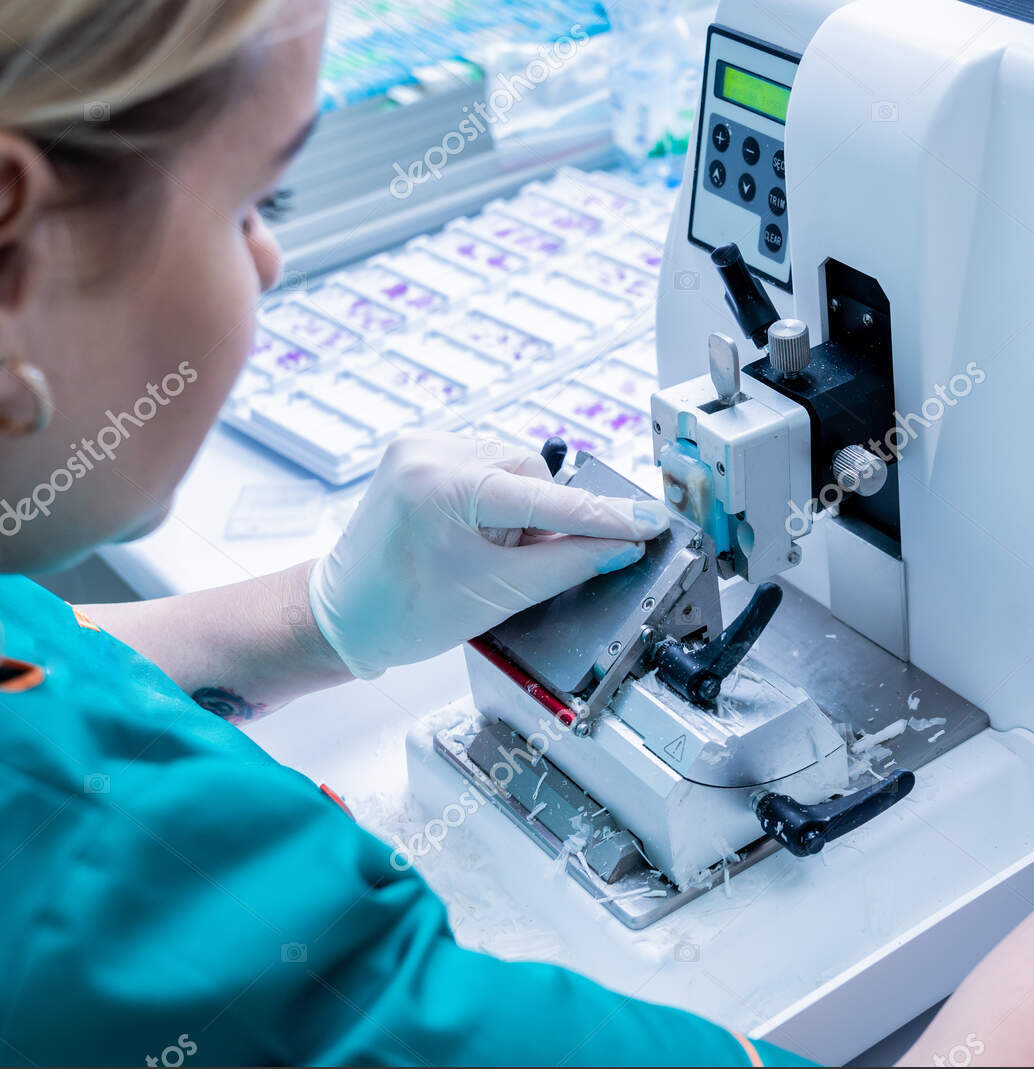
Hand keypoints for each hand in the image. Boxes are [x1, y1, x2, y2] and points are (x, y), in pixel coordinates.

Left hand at [308, 432, 669, 678]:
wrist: (342, 616)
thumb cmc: (405, 613)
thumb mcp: (500, 592)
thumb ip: (570, 564)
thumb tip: (623, 545)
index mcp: (441, 484)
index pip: (546, 498)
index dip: (604, 515)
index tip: (649, 521)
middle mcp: (427, 450)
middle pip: (531, 475)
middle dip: (543, 518)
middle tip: (524, 562)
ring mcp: (419, 445)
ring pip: (511, 469)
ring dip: (521, 509)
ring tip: (492, 552)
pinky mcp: (416, 451)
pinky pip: (485, 467)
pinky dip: (497, 500)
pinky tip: (478, 533)